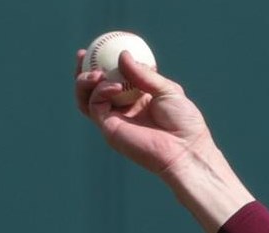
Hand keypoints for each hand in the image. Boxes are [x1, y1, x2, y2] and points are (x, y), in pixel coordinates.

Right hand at [73, 48, 213, 179]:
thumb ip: (144, 74)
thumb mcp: (167, 90)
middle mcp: (123, 109)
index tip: (100, 46)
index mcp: (137, 98)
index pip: (115, 78)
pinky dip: (100, 91)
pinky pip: (95, 105)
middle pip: (93, 88)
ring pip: (87, 98)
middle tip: (84, 54)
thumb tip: (123, 54)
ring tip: (96, 72)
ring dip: (85, 81)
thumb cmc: (183, 122)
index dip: (104, 63)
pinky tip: (113, 86)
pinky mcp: (109, 129)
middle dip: (83, 70)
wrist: (185, 150)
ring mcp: (115, 119)